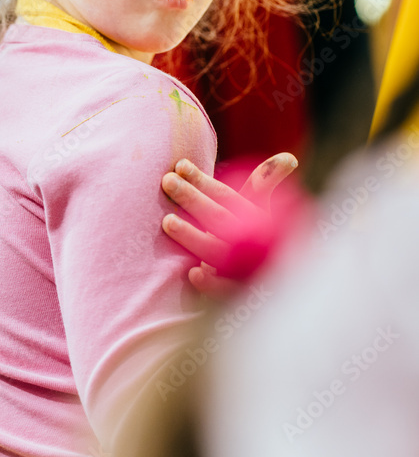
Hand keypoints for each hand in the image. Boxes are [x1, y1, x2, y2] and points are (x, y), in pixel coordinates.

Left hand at [161, 153, 298, 296]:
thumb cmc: (261, 240)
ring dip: (193, 237)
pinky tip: (193, 274)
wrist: (284, 287)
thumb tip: (289, 159)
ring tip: (167, 221)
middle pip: (220, 219)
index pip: (227, 197)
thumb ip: (266, 183)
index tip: (180, 164)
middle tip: (167, 181)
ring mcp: (247, 271)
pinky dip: (212, 284)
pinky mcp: (241, 298)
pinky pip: (227, 293)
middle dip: (193, 199)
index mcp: (258, 219)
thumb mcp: (263, 212)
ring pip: (219, 253)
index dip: (204, 181)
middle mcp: (254, 242)